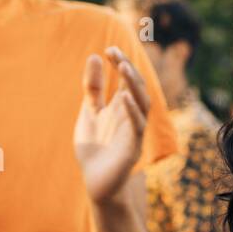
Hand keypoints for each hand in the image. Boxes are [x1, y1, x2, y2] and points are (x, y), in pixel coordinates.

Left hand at [75, 47, 148, 203]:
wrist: (97, 182)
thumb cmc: (95, 148)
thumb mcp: (90, 112)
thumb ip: (93, 88)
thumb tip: (95, 56)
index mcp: (122, 106)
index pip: (127, 79)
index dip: (120, 63)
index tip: (109, 49)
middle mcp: (132, 115)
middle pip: (137, 87)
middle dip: (129, 70)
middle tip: (116, 54)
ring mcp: (134, 131)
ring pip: (142, 103)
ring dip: (134, 85)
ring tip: (123, 67)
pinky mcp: (133, 148)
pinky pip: (137, 126)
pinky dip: (132, 111)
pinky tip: (123, 97)